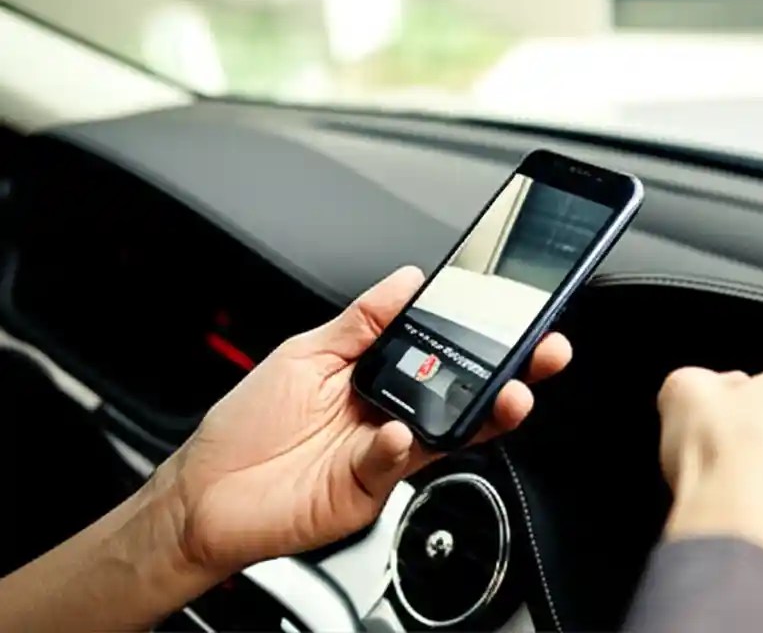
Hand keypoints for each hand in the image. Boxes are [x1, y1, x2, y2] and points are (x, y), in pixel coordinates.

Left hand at [153, 266, 571, 575]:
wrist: (203, 495)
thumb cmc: (246, 428)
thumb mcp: (303, 353)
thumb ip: (360, 320)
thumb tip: (408, 280)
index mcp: (381, 375)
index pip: (446, 350)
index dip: (485, 335)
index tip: (518, 312)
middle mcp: (394, 413)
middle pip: (468, 392)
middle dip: (514, 371)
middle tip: (545, 352)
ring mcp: (387, 452)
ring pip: (452, 429)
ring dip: (486, 411)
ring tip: (506, 393)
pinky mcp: (371, 487)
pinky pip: (397, 461)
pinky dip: (400, 445)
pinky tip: (399, 431)